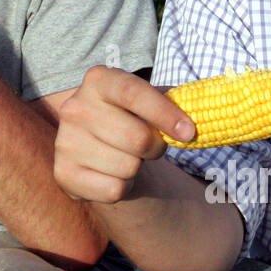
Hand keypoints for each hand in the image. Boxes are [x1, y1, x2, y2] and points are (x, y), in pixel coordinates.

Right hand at [53, 65, 195, 203]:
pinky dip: (123, 187)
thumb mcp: (152, 100)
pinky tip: (113, 173)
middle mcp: (75, 107)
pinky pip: (113, 190)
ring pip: (127, 167)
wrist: (101, 145)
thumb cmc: (135, 118)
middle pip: (137, 138)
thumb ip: (177, 102)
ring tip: (127, 157)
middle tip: (151, 145)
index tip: (189, 133)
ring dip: (137, 168)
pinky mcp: (63, 173)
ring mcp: (65, 141)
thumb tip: (207, 112)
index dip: (165, 114)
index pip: (134, 93)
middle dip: (155, 147)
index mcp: (98, 80)